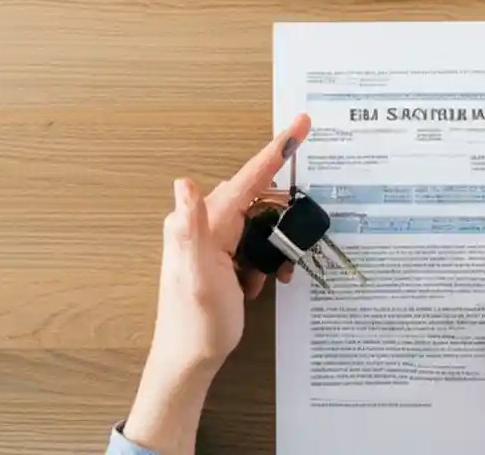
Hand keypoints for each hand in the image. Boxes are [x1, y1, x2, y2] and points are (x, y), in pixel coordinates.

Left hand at [123, 114, 310, 454]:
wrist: (188, 361)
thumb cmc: (196, 325)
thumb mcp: (197, 276)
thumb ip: (191, 227)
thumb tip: (184, 183)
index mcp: (202, 222)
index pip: (247, 178)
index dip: (276, 151)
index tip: (301, 124)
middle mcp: (203, 224)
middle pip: (258, 200)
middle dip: (282, 222)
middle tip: (291, 251)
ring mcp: (212, 239)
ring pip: (259, 224)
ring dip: (273, 247)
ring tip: (274, 276)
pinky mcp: (220, 254)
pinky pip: (253, 243)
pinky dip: (264, 260)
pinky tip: (258, 283)